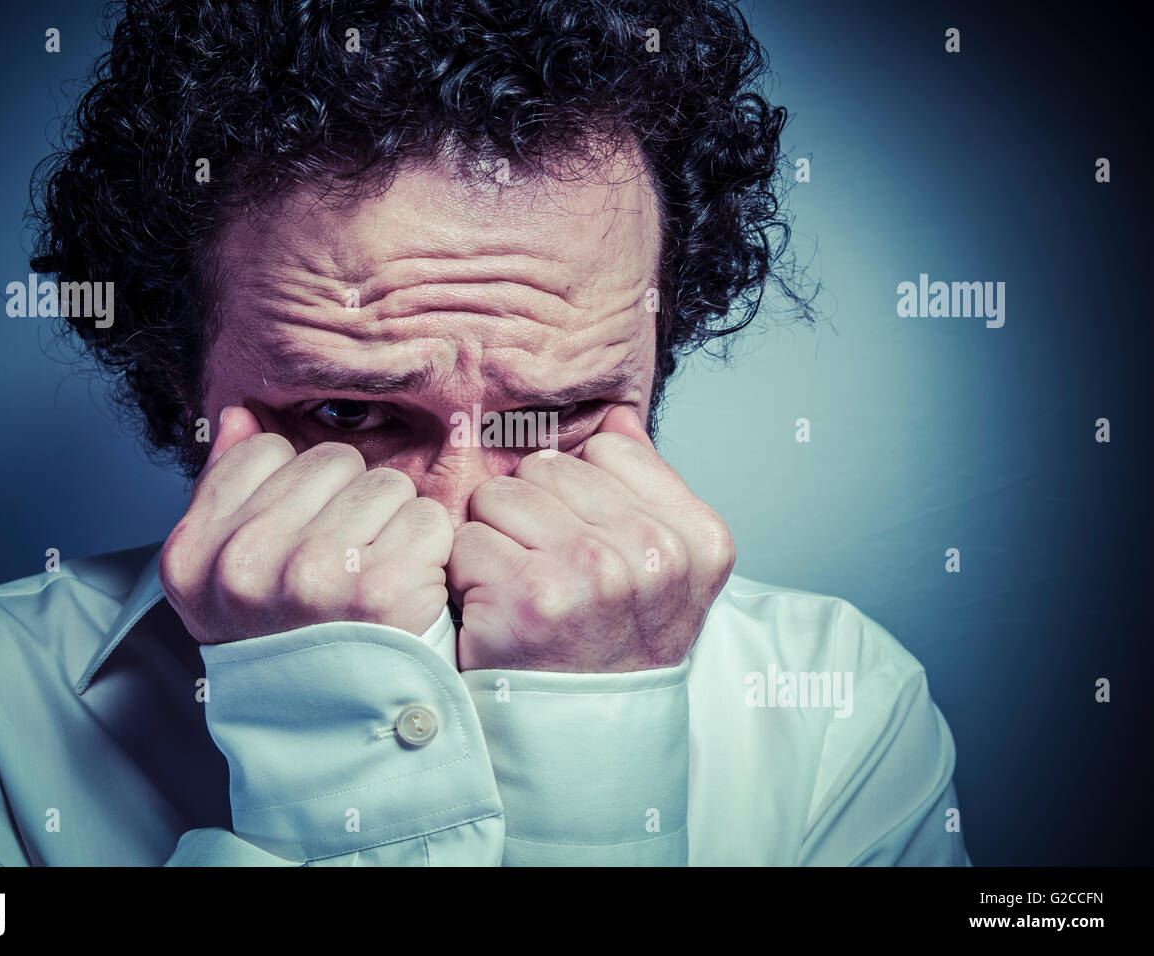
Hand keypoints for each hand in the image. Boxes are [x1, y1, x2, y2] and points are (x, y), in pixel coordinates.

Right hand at [159, 407, 452, 643]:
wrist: (336, 734)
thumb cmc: (289, 642)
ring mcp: (311, 575)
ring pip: (385, 484)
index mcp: (194, 555)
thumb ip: (228, 489)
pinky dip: (430, 551)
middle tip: (345, 565)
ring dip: (393, 525)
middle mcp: (244, 564)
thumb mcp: (228, 576)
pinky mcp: (379, 591)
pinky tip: (407, 590)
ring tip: (375, 577)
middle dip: (351, 503)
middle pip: (332, 461)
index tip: (300, 540)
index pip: (266, 452)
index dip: (299, 489)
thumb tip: (241, 415)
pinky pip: (428, 519)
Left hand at [447, 406, 734, 671]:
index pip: (606, 448)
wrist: (581, 737)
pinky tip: (495, 611)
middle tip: (547, 573)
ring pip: (500, 496)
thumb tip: (618, 413)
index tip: (586, 542)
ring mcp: (593, 572)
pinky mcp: (529, 596)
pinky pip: (466, 539)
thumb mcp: (663, 570)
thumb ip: (646, 486)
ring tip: (520, 589)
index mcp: (699, 537)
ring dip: (494, 540)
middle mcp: (654, 552)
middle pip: (547, 467)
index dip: (578, 491)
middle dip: (531, 514)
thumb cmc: (613, 645)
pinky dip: (466, 575)